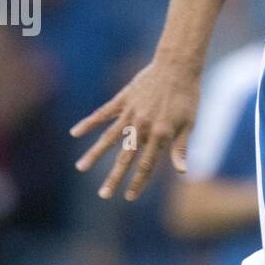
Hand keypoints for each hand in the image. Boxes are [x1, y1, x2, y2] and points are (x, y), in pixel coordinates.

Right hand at [70, 58, 200, 201]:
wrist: (177, 66)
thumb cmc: (188, 96)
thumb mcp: (189, 124)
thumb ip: (181, 148)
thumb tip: (183, 172)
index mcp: (160, 135)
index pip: (147, 165)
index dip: (138, 182)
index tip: (129, 197)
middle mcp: (143, 127)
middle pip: (125, 158)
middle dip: (114, 178)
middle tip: (103, 195)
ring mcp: (130, 113)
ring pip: (109, 138)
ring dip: (94, 154)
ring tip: (80, 168)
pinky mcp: (122, 100)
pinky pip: (102, 114)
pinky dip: (88, 123)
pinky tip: (74, 133)